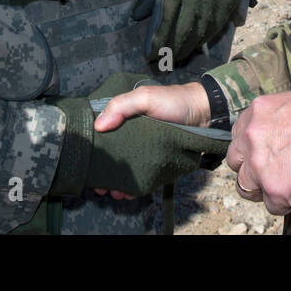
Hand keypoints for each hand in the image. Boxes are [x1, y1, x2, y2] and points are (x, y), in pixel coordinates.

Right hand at [91, 82, 211, 199]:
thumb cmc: (174, 100)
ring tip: (113, 192)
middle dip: (104, 170)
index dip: (93, 148)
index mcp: (125, 115)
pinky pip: (142, 173)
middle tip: (98, 186)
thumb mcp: (145, 97)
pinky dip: (133, 183)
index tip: (85, 164)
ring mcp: (145, 147)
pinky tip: (128, 193)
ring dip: (117, 180)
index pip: (103, 131)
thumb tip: (99, 125)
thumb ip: (122, 106)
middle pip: (113, 154)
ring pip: (126, 166)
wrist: (205, 112)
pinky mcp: (158, 158)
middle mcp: (132, 131)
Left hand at [154, 0, 250, 62]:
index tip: (149, 55)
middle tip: (162, 63)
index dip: (157, 41)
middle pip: (183, 30)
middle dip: (171, 50)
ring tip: (177, 58)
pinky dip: (205, 38)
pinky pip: (216, 25)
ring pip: (201, 32)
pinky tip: (196, 45)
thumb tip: (137, 16)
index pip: (165, 20)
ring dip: (188, 48)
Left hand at [227, 93, 290, 215]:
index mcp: (256, 113)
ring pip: (246, 186)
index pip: (238, 135)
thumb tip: (273, 131)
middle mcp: (252, 138)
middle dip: (250, 167)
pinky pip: (271, 205)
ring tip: (282, 186)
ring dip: (261, 188)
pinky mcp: (275, 190)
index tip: (261, 153)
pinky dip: (284, 202)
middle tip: (269, 171)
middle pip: (236, 161)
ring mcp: (260, 166)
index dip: (249, 147)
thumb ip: (274, 118)